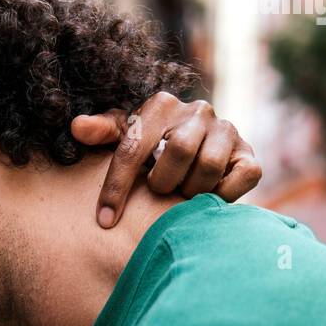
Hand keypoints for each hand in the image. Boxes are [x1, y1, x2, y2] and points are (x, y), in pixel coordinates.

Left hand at [72, 93, 261, 226]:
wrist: (201, 154)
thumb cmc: (152, 150)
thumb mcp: (125, 138)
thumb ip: (103, 133)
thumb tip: (76, 127)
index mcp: (161, 105)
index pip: (133, 147)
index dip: (117, 187)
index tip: (104, 220)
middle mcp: (197, 111)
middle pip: (180, 150)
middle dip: (164, 181)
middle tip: (160, 192)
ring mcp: (227, 130)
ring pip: (209, 166)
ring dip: (191, 191)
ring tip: (182, 194)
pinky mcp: (248, 154)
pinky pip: (241, 177)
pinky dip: (223, 194)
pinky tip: (208, 198)